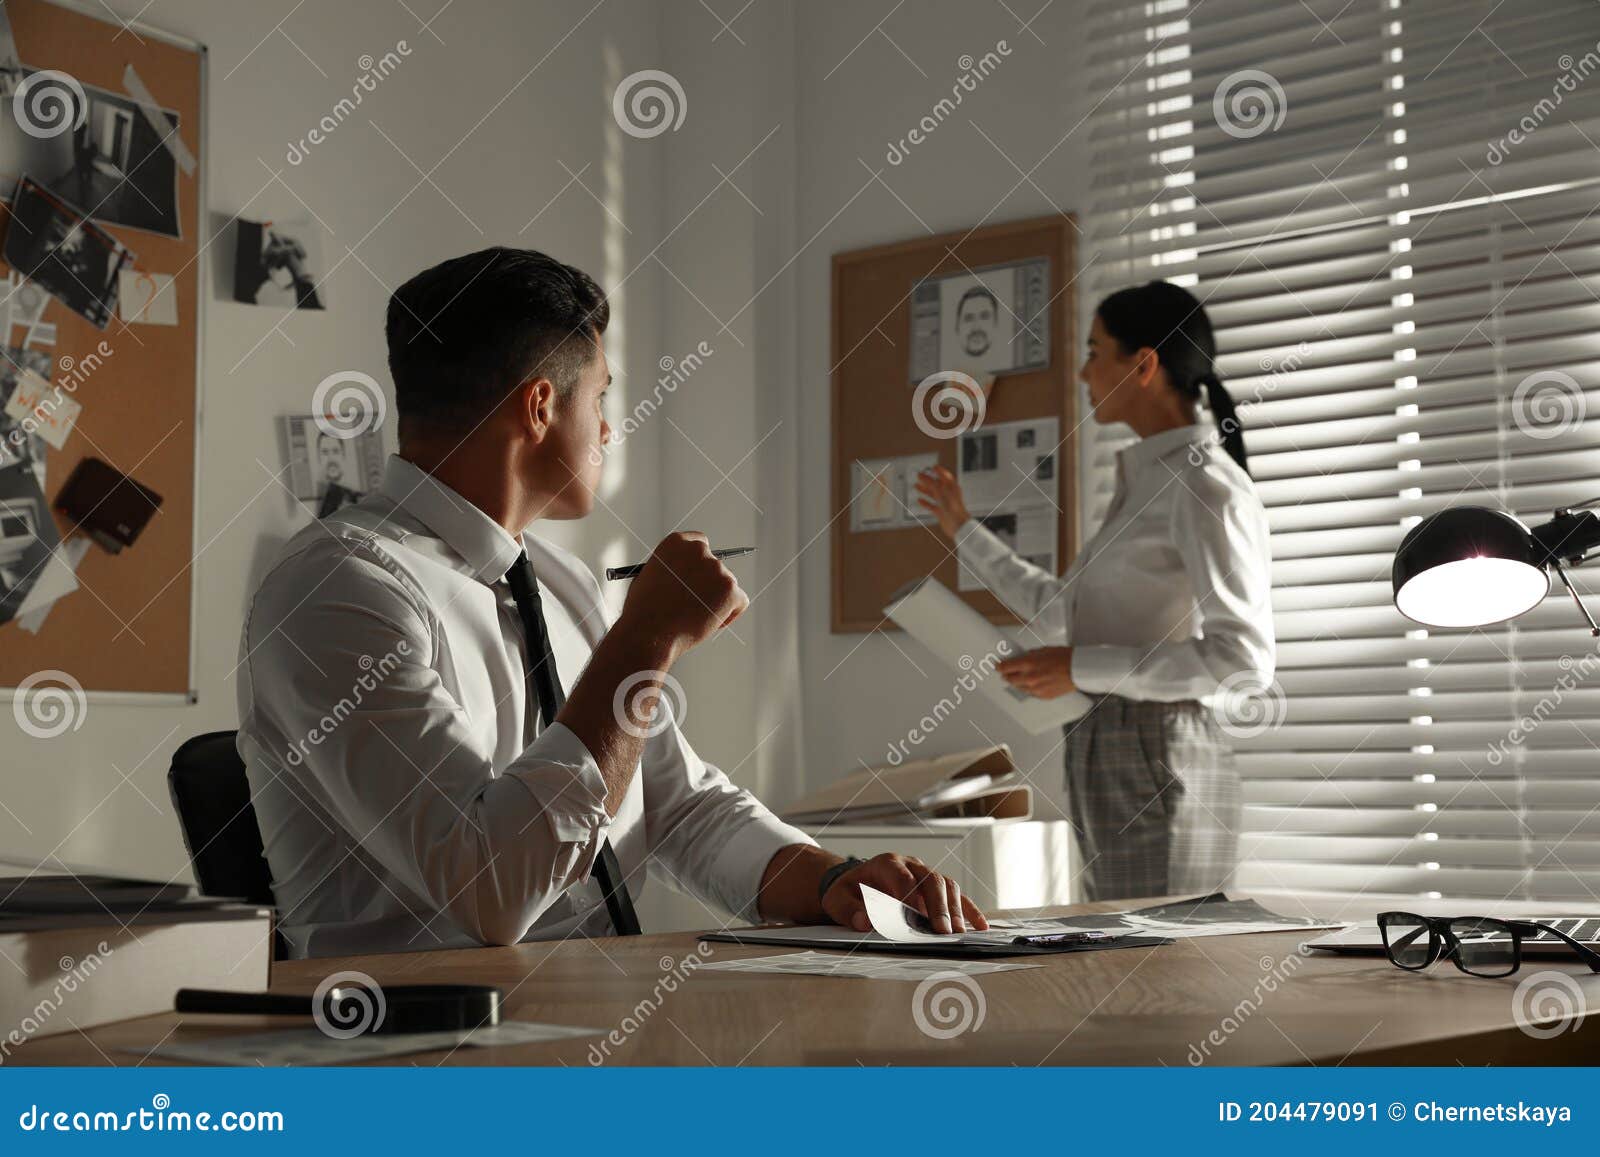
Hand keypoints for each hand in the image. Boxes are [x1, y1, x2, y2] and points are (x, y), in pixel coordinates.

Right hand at [618, 532, 747, 655]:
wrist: (648, 633)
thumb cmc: (643, 612)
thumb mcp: (649, 577)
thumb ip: (671, 571)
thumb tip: (687, 578)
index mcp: (676, 543)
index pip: (699, 543)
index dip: (700, 562)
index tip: (699, 575)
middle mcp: (699, 550)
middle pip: (715, 566)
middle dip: (709, 586)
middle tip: (697, 605)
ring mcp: (717, 569)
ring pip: (727, 587)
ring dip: (717, 602)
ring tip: (694, 620)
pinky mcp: (731, 589)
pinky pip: (740, 602)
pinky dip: (729, 615)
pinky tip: (709, 624)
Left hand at [821, 853, 988, 934]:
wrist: (857, 884)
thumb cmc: (850, 891)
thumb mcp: (838, 899)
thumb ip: (848, 909)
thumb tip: (864, 921)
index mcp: (886, 863)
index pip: (901, 875)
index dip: (908, 894)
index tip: (913, 914)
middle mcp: (911, 865)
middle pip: (931, 879)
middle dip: (938, 905)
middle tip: (941, 930)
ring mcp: (926, 875)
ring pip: (947, 885)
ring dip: (954, 909)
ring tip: (957, 933)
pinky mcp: (936, 889)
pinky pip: (958, 896)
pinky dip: (969, 910)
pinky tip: (979, 926)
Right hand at [913, 466, 970, 538]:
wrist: (958, 525)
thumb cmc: (953, 508)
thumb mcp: (940, 491)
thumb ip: (931, 483)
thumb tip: (922, 475)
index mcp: (952, 487)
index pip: (945, 476)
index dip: (939, 471)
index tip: (933, 467)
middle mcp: (949, 494)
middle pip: (937, 484)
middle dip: (928, 479)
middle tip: (920, 475)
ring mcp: (945, 503)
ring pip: (933, 494)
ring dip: (925, 490)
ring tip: (916, 486)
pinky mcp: (941, 512)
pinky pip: (931, 505)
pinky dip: (925, 502)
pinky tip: (920, 500)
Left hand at [997, 646, 1076, 698]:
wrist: (1078, 669)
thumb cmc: (1065, 658)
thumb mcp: (1043, 650)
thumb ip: (1029, 655)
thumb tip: (1022, 658)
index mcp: (1028, 664)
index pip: (1006, 667)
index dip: (1000, 666)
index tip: (997, 666)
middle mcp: (1030, 678)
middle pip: (1009, 679)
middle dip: (1006, 675)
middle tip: (1005, 673)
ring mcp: (1036, 689)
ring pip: (1019, 687)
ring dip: (1017, 682)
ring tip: (1018, 678)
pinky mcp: (1043, 696)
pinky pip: (1031, 693)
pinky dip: (1029, 688)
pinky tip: (1031, 684)